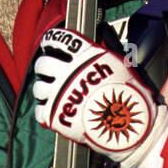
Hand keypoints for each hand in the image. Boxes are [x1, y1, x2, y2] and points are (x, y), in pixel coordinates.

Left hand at [32, 29, 167, 167]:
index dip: (52, 41)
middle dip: (44, 66)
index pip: (60, 40)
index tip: (49, 44)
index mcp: (85, 57)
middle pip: (43, 63)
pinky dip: (44, 110)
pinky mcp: (55, 116)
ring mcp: (60, 95)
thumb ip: (100, 53)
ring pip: (38, 87)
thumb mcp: (119, 65)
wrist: (128, 127)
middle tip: (48, 70)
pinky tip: (53, 109)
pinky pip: (39, 110)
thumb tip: (95, 43)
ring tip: (53, 93)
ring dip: (43, 89)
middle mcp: (69, 73)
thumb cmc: (129, 97)